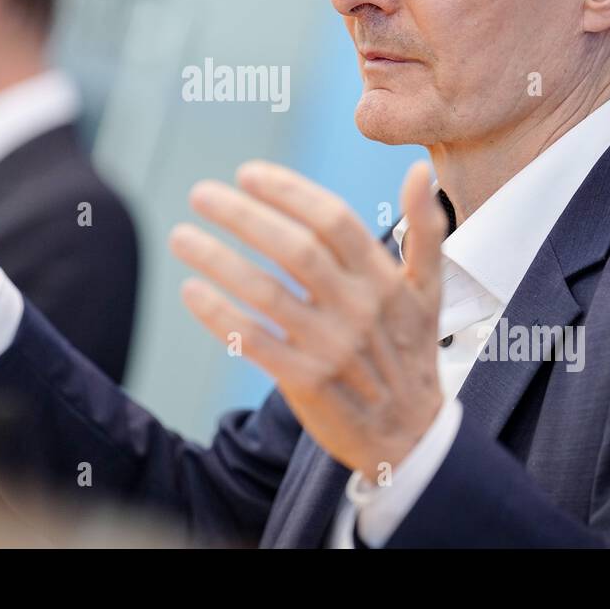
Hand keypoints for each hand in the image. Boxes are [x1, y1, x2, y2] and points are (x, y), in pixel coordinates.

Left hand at [168, 159, 444, 478]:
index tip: (246, 173)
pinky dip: (220, 315)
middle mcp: (360, 308)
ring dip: (218, 260)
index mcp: (385, 278)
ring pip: (267, 293)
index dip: (289, 191)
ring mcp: (332, 346)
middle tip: (202, 194)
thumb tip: (420, 170)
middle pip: (296, 249)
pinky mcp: (306, 381)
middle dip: (244, 216)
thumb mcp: (429, 290)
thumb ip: (426, 230)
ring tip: (180, 236)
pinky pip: (255, 341)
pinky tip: (191, 291)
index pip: (334, 219)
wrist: (411, 438)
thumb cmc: (411, 351)